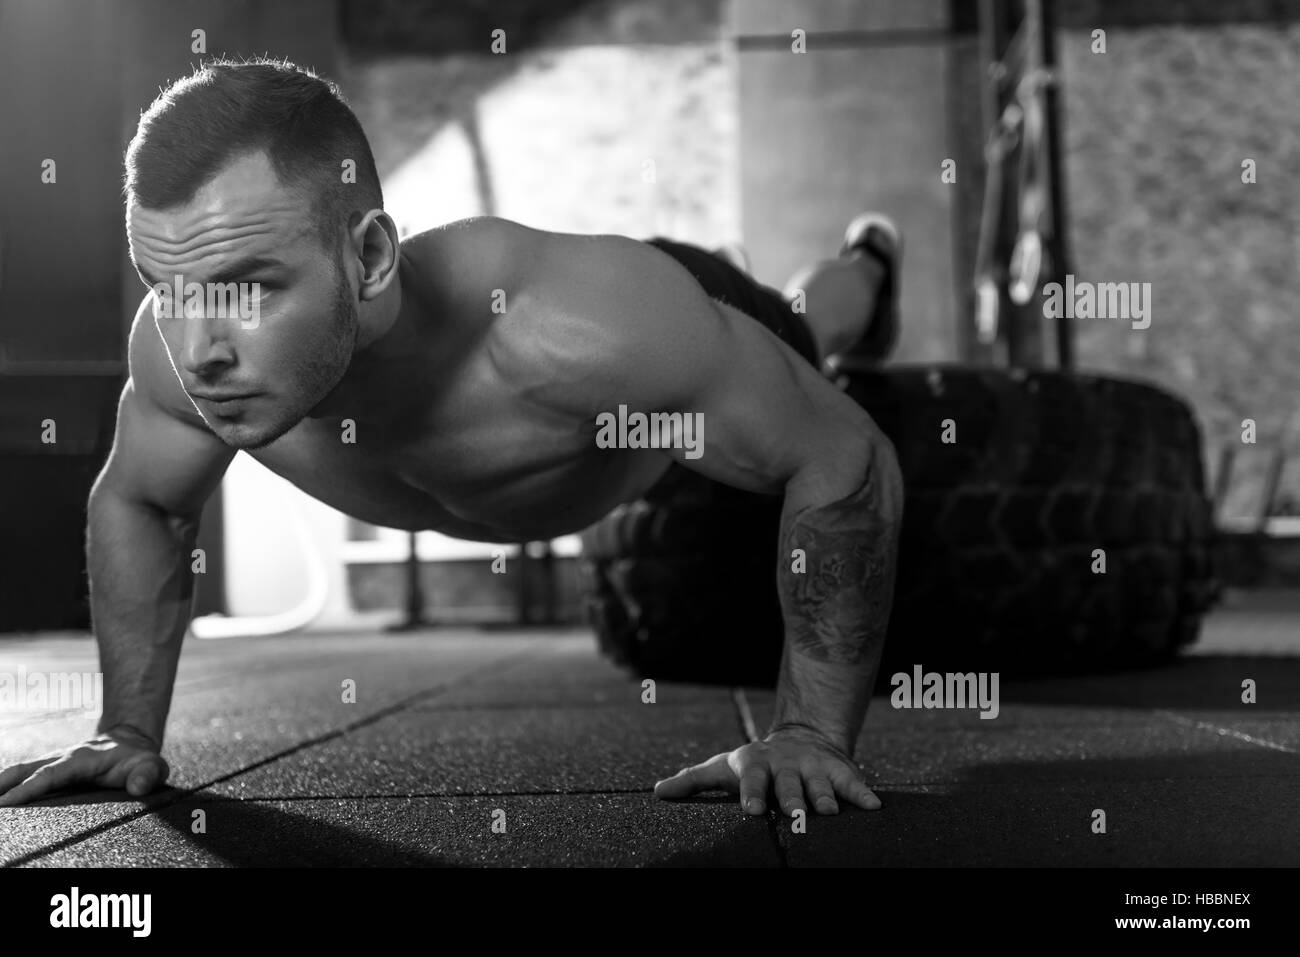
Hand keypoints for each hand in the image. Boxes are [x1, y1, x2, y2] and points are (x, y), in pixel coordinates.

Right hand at [0, 729, 169, 806]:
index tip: (7, 801)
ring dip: (1, 783)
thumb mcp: (151, 765)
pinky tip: (0, 796)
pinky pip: (24, 775)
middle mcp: (61, 758)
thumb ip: (147, 775)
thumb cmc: (138, 757)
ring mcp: (53, 762)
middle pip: (24, 770)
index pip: (50, 775)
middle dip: (2, 785)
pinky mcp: (50, 769)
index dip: (28, 788)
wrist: (131, 740)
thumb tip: (137, 787)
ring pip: (20, 771)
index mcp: (81, 759)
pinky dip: (7, 784)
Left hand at [653, 726, 880, 815]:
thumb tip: (658, 793)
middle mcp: (785, 765)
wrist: (800, 739)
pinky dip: (862, 793)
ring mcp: (813, 767)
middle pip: (788, 785)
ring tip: (830, 812)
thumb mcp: (723, 767)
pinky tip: (873, 807)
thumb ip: (693, 780)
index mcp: (754, 765)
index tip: (751, 811)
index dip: (751, 794)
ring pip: (820, 784)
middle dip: (791, 799)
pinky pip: (852, 782)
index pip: (750, 779)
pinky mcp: (839, 770)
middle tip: (794, 815)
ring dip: (825, 797)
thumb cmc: (754, 765)